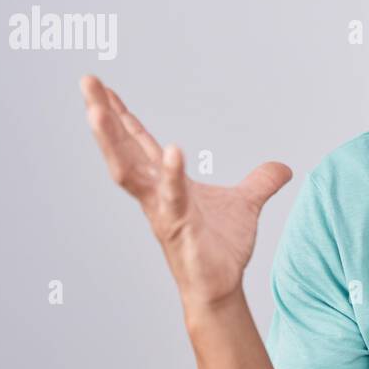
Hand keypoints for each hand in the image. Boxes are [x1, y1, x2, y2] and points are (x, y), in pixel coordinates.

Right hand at [79, 75, 291, 310]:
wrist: (221, 286)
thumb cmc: (220, 248)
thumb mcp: (246, 204)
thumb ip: (260, 183)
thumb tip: (282, 168)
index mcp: (164, 182)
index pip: (138, 142)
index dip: (120, 115)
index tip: (100, 87)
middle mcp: (154, 193)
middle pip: (121, 148)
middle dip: (102, 116)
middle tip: (86, 82)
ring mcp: (162, 210)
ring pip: (128, 171)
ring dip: (111, 140)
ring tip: (97, 110)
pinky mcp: (179, 227)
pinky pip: (172, 198)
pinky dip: (172, 175)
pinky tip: (174, 151)